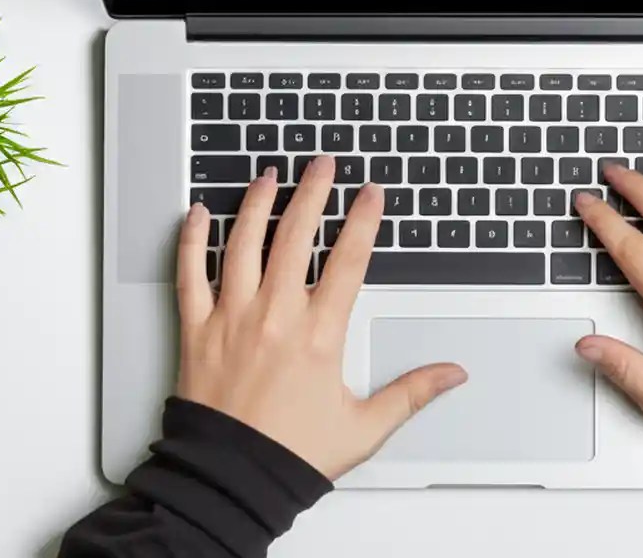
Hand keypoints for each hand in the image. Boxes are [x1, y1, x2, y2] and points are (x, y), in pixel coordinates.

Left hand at [175, 156, 466, 479]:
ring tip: (269, 176)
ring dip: (258, 203)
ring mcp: (232, 318)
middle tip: (322, 163)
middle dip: (313, 192)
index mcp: (319, 335)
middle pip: (295, 236)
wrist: (230, 479)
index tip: (371, 193)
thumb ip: (412, 392)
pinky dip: (192, 239)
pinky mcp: (197, 330)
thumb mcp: (365, 425)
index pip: (348, 260)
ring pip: (243, 243)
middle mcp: (275, 317)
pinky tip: (198, 213)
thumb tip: (452, 374)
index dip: (363, 220)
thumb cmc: (291, 454)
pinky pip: (189, 273)